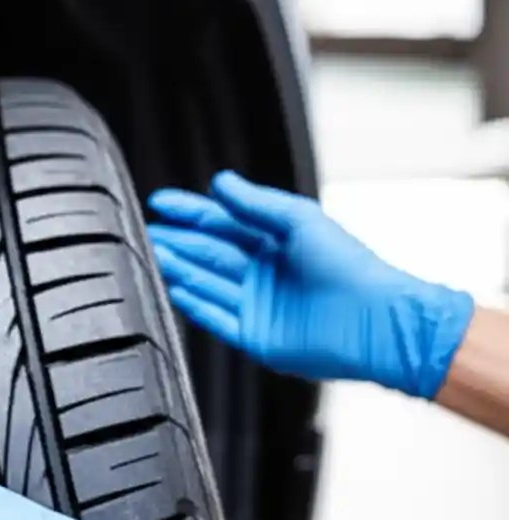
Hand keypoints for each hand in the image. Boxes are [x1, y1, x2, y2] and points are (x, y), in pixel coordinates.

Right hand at [148, 170, 473, 397]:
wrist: (376, 322)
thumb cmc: (350, 267)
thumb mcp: (299, 220)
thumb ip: (255, 203)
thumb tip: (220, 182)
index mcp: (275, 242)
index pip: (222, 222)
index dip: (190, 211)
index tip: (159, 201)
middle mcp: (262, 273)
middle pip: (208, 252)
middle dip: (176, 240)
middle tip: (144, 230)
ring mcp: (257, 306)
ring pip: (206, 283)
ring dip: (178, 268)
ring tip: (151, 252)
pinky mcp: (255, 337)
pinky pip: (215, 319)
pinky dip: (194, 305)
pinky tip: (174, 289)